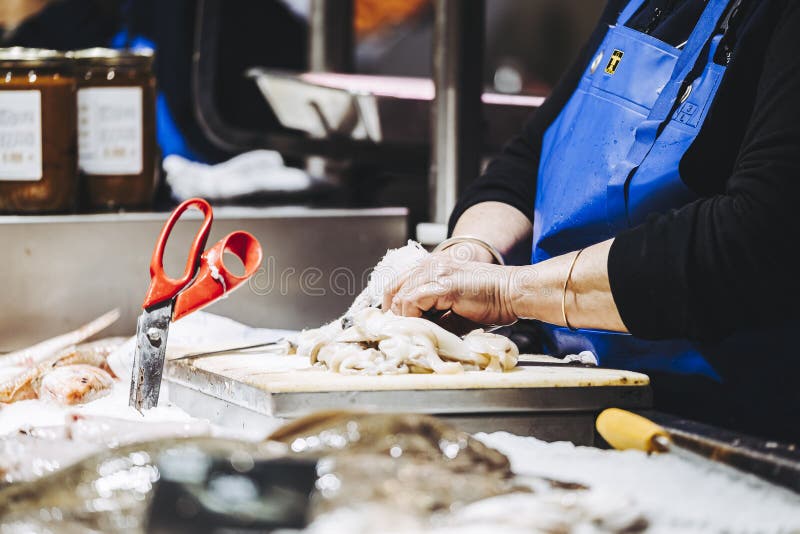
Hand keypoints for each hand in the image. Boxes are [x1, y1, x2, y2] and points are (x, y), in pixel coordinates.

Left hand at [382, 254, 517, 326]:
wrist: (514, 292)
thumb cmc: (491, 301)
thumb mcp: (454, 308)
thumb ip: (433, 315)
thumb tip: (413, 330)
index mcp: (434, 265)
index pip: (400, 282)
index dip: (394, 305)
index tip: (398, 324)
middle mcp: (431, 264)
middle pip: (394, 287)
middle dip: (393, 312)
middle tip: (400, 331)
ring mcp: (436, 271)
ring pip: (401, 295)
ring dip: (404, 318)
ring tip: (415, 332)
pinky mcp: (442, 284)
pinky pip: (412, 301)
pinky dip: (412, 318)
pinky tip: (423, 328)